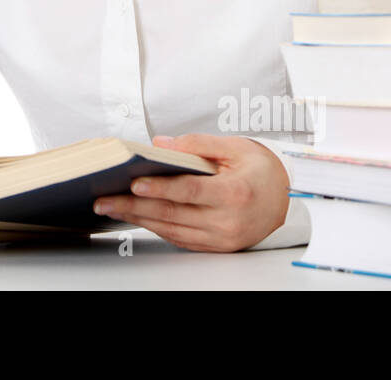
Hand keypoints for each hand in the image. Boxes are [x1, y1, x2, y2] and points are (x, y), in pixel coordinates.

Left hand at [92, 133, 289, 251]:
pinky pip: (180, 238)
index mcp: (235, 192)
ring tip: (111, 208)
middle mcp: (228, 221)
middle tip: (104, 200)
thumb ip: (197, 143)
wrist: (285, 199)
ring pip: (172, 229)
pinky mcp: (216, 247)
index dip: (160, 187)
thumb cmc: (260, 170)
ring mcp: (222, 238)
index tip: (133, 183)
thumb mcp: (235, 147)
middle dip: (134, 207)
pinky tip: (136, 217)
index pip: (190, 192)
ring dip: (138, 220)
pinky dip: (155, 227)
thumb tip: (160, 143)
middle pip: (173, 214)